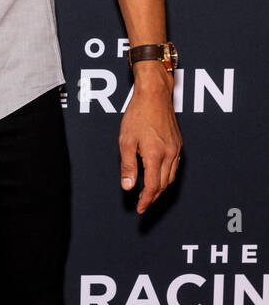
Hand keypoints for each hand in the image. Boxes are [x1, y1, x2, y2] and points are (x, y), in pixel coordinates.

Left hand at [119, 69, 181, 213]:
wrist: (155, 95)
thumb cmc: (138, 115)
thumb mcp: (126, 141)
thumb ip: (128, 166)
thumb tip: (128, 187)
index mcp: (155, 155)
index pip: (152, 186)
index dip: (146, 200)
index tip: (140, 209)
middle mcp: (169, 154)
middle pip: (163, 184)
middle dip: (153, 197)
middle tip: (143, 204)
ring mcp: (176, 149)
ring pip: (171, 177)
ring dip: (160, 188)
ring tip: (149, 194)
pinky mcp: (178, 144)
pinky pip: (174, 166)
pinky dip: (166, 176)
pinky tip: (158, 176)